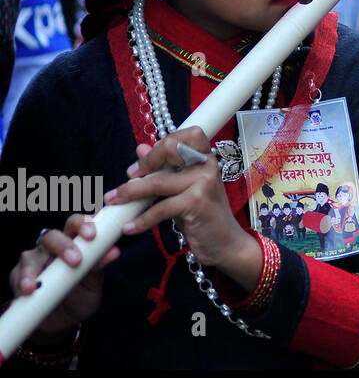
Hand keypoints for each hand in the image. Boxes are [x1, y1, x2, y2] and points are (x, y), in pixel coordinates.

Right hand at [8, 215, 119, 341]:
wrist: (63, 320)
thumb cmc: (80, 294)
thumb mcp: (93, 283)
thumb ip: (99, 266)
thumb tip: (114, 251)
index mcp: (73, 243)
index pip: (76, 225)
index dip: (83, 225)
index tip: (92, 235)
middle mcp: (51, 248)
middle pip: (52, 236)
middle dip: (63, 246)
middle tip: (76, 261)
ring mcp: (34, 261)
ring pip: (30, 256)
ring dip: (36, 268)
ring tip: (40, 282)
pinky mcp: (18, 276)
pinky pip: (18, 275)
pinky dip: (23, 281)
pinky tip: (28, 289)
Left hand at [104, 127, 261, 288]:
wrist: (226, 244)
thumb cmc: (205, 216)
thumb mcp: (185, 190)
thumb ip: (166, 170)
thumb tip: (141, 149)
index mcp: (206, 160)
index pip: (190, 134)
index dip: (164, 142)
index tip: (146, 161)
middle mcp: (208, 166)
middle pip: (170, 150)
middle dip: (144, 164)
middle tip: (127, 178)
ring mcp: (204, 184)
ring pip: (158, 182)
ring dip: (130, 192)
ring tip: (114, 200)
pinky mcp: (196, 203)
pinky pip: (160, 208)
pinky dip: (141, 220)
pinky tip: (129, 227)